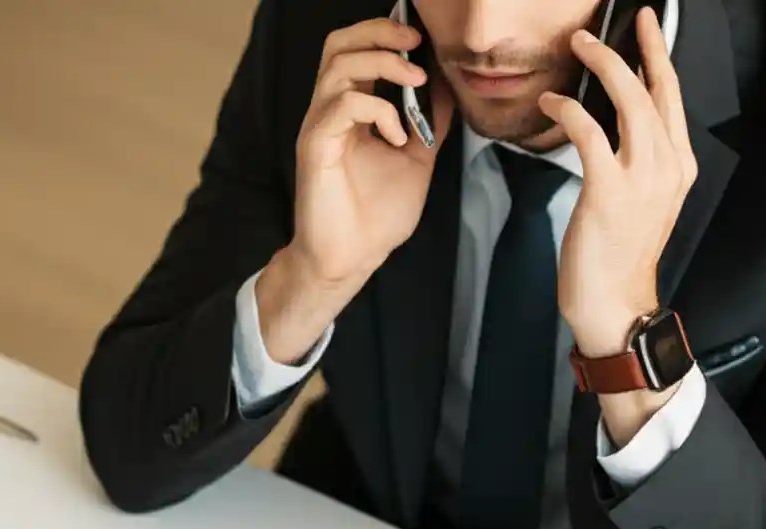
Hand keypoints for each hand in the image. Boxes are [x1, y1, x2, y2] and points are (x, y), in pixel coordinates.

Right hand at [257, 17, 454, 363]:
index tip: (422, 40)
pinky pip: (343, 106)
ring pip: (338, 66)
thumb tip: (449, 85)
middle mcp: (329, 112)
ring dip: (383, 64)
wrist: (351, 259)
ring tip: (415, 81)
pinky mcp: (316, 147)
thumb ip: (428, 121)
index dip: (384, 33)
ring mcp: (320, 127)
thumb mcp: (417, 158)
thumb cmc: (375, 216)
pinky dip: (378, 111)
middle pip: (337, 45)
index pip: (354, 50)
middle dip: (378, 32)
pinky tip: (397, 136)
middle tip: (414, 41)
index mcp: (349, 111)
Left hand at [540, 8, 697, 357]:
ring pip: (628, 102)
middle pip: (655, 89)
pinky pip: (589, 133)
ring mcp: (642, 178)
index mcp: (678, 165)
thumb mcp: (639, 200)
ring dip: (601, 67)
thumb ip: (633, 161)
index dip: (658, 57)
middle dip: (631, 49)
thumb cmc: (618, 254)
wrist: (615, 302)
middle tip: (600, 28)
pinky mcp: (608, 190)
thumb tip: (606, 123)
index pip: (671, 97)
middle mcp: (668, 165)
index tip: (645, 28)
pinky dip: (568, 110)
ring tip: (578, 47)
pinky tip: (550, 101)